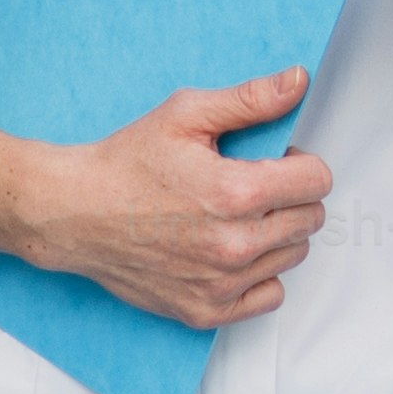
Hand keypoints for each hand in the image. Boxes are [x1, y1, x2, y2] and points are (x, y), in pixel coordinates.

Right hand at [20, 69, 327, 323]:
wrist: (74, 214)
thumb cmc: (126, 163)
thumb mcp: (186, 115)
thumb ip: (250, 100)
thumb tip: (298, 82)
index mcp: (236, 193)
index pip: (318, 181)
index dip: (301, 163)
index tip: (275, 160)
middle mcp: (234, 245)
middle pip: (310, 219)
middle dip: (290, 196)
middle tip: (250, 185)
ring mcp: (221, 283)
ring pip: (293, 256)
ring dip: (276, 234)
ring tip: (234, 216)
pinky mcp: (205, 311)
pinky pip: (270, 296)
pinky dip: (259, 274)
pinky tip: (230, 251)